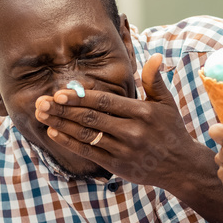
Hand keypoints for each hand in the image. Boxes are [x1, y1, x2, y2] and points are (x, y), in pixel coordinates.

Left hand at [34, 54, 203, 187]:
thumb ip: (155, 80)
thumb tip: (155, 56)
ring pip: (86, 135)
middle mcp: (132, 131)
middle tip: (41, 102)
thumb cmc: (171, 130)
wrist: (181, 166)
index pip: (105, 102)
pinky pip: (88, 152)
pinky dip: (69, 142)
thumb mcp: (167, 103)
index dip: (81, 98)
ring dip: (60, 124)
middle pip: (91, 118)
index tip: (60, 92)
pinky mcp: (117, 165)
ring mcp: (123, 150)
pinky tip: (54, 132)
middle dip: (64, 110)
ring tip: (42, 115)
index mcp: (142, 113)